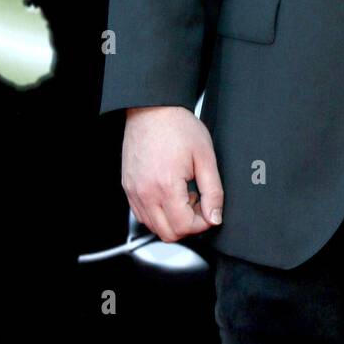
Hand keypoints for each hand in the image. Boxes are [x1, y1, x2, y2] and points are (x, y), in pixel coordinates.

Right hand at [121, 105, 223, 242]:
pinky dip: (157, 213)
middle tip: (198, 203)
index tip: (209, 210)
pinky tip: (169, 194)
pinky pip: (142, 214)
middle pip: (167, 233)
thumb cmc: (178, 127)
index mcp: (166, 186)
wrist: (153, 110)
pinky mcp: (128, 188)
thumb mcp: (205, 157)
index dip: (202, 223)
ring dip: (172, 219)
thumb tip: (215, 217)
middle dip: (188, 224)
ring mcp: (134, 191)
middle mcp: (145, 193)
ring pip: (153, 227)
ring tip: (184, 195)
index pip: (184, 227)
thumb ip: (213, 191)